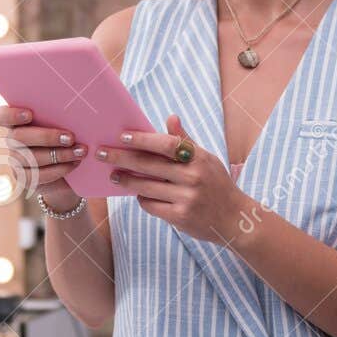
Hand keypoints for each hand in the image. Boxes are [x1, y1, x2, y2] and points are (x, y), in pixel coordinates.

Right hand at [0, 104, 86, 211]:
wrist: (73, 172)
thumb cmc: (69, 139)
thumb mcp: (66, 125)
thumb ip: (62, 117)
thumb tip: (75, 111)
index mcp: (19, 121)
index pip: (1, 116)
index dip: (10, 115)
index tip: (29, 114)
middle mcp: (13, 139)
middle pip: (18, 136)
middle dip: (46, 137)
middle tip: (70, 138)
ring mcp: (16, 160)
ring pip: (30, 157)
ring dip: (59, 154)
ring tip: (80, 152)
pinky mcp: (24, 178)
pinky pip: (37, 175)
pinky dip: (58, 169)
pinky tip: (73, 164)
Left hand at [94, 114, 248, 245]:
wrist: (235, 219)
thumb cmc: (217, 184)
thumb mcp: (207, 159)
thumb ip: (185, 141)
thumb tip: (170, 117)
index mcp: (199, 158)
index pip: (167, 144)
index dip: (143, 139)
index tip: (122, 135)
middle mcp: (194, 177)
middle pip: (149, 165)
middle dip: (121, 158)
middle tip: (101, 153)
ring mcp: (187, 198)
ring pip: (145, 187)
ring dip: (125, 180)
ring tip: (113, 175)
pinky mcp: (180, 217)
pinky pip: (151, 205)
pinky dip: (141, 199)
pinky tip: (137, 194)